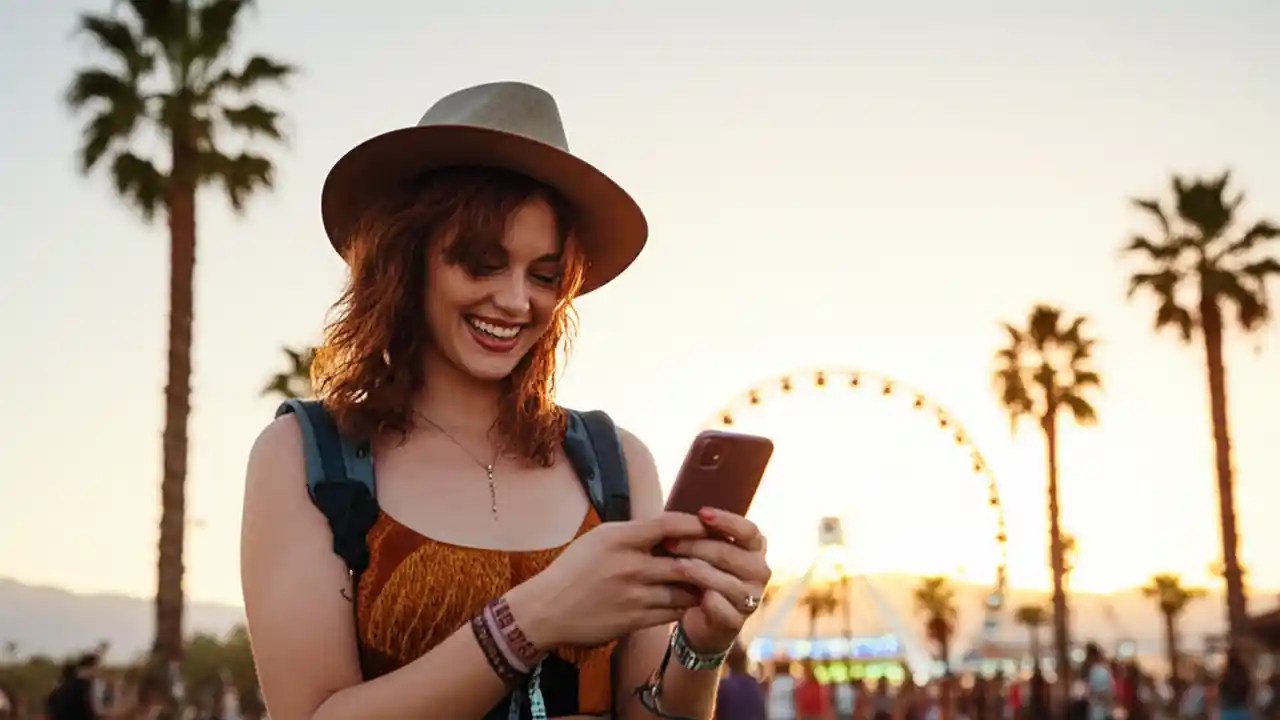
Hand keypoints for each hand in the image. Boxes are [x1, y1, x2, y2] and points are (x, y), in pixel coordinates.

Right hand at [505, 512, 709, 648]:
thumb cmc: (573, 570)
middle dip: (707, 559)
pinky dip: (686, 606)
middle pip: (684, 559)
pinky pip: (672, 611)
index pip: (668, 525)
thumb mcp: (598, 539)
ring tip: (715, 581)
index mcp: (619, 538)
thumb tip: (667, 526)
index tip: (710, 525)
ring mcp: (634, 595)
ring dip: (701, 586)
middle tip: (724, 557)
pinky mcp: (635, 620)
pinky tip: (694, 601)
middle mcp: (629, 565)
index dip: (694, 524)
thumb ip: (633, 533)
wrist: (547, 610)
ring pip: (683, 589)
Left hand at [664, 507, 770, 652]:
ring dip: (697, 572)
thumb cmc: (702, 574)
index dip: (726, 521)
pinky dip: (704, 599)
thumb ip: (702, 534)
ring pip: (725, 581)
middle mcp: (759, 571)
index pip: (749, 530)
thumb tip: (679, 515)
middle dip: (697, 546)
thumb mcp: (704, 550)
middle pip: (730, 554)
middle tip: (669, 543)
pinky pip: (719, 607)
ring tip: (675, 566)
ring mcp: (751, 598)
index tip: (702, 513)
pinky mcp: (737, 622)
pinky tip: (688, 594)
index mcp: (755, 549)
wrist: (700, 618)